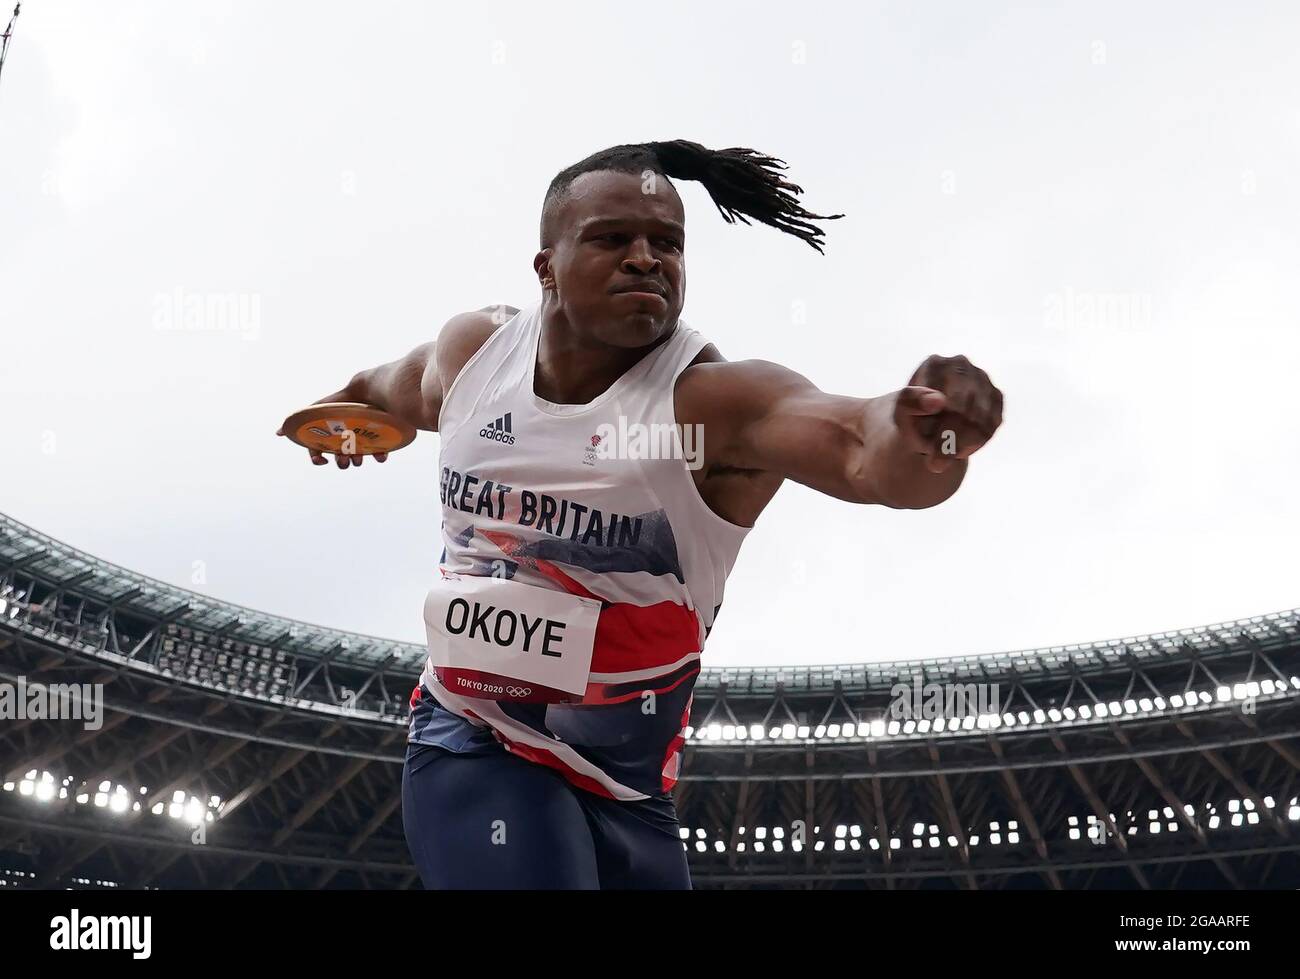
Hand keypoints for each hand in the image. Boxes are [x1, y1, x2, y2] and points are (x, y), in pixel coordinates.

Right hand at [276, 388, 388, 469]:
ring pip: (359, 456)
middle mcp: (346, 435)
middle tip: (344, 459)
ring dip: (356, 460)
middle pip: (340, 456)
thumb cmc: (344, 399)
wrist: (371, 389)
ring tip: (358, 457)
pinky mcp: (382, 435)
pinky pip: (382, 451)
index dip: (317, 458)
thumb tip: (278, 433)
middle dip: (341, 461)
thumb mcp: (320, 410)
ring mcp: (364, 436)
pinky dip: (380, 455)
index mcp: (330, 431)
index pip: (320, 450)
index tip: (322, 461)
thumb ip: (300, 419)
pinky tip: (380, 455)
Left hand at [893, 354, 1002, 473]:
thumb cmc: (913, 418)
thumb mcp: (901, 414)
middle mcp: (962, 366)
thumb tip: (939, 401)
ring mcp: (982, 379)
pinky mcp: (996, 396)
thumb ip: (911, 403)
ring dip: (961, 445)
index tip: (924, 452)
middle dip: (949, 443)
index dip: (938, 431)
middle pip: (963, 412)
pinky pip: (991, 425)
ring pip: (980, 420)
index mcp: (935, 364)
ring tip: (941, 459)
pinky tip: (958, 448)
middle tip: (934, 466)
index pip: (942, 401)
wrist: (927, 422)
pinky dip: (974, 442)